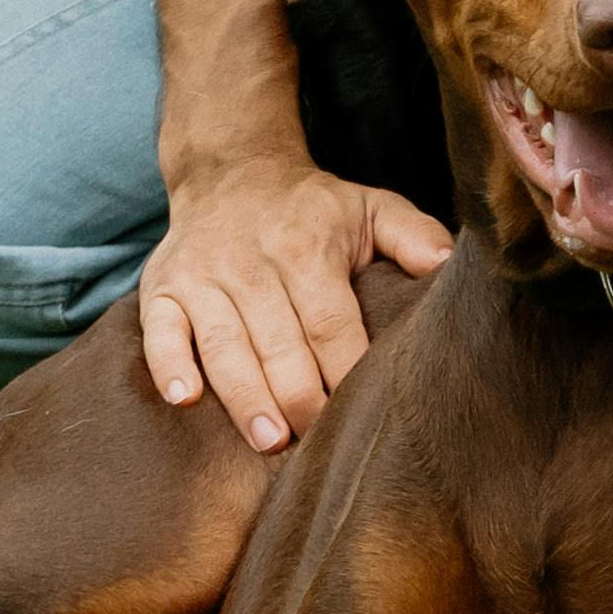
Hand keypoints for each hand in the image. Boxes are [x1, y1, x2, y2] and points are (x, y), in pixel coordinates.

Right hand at [135, 155, 451, 451]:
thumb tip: (452, 266)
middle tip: (314, 442)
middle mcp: (251, 260)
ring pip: (223, 343)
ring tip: (269, 441)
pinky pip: (160, 330)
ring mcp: (202, 274)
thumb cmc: (311, 208)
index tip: (362, 414)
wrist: (229, 170)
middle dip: (299, 397)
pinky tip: (184, 399)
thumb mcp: (370, 207)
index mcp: (306, 246)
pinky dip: (169, 364)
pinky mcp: (161, 286)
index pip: (330, 321)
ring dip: (245, 395)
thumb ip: (413, 236)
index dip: (346, 370)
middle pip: (278, 341)